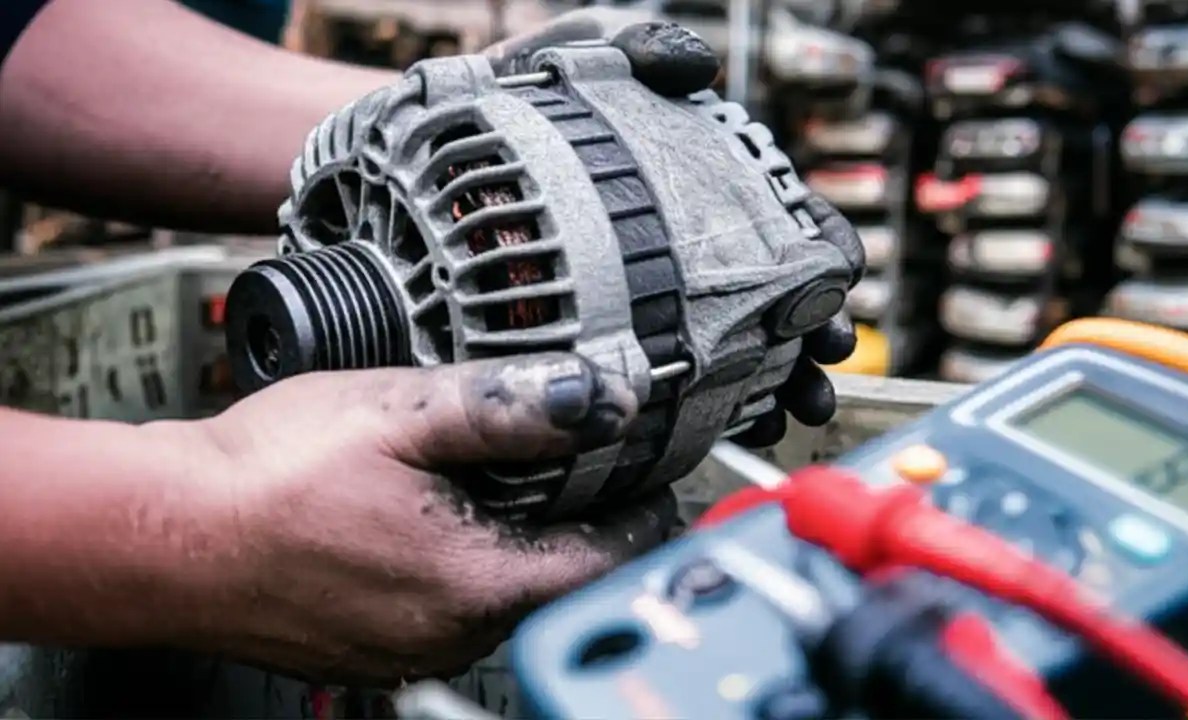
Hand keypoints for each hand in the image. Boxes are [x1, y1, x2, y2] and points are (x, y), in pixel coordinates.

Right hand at [185, 354, 674, 685]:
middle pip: (561, 575)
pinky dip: (465, 557)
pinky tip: (431, 509)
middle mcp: (454, 634)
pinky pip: (451, 604)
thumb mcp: (404, 411)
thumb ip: (514, 407)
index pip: (612, 558)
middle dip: (578, 512)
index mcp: (481, 584)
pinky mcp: (370, 646)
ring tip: (496, 469)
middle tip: (574, 450)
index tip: (654, 469)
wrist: (161, 534)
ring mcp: (409, 648)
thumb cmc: (266, 476)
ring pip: (506, 590)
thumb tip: (601, 400)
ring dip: (519, 533)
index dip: (643, 506)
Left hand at [484, 14, 865, 445]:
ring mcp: (653, 302)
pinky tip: (747, 424)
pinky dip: (725, 408)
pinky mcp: (617, 348)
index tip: (836, 274)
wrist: (411, 192)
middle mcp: (682, 249)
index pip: (780, 221)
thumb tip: (697, 63)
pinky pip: (684, 387)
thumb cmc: (489, 122)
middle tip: (826, 353)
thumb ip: (626, 44)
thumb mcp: (556, 64)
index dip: (821, 250)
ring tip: (798, 407)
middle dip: (816, 328)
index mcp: (692, 187)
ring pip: (741, 350)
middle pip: (774, 295)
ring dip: (784, 381)